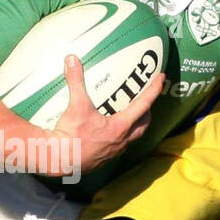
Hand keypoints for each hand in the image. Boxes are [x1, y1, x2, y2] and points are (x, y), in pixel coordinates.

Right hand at [48, 55, 163, 174]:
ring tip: (129, 116)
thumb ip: (75, 80)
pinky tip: (108, 132)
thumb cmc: (71, 135)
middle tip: (145, 101)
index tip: (161, 79)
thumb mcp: (75, 105)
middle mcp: (121, 141)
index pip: (143, 105)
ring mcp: (112, 152)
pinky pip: (117, 146)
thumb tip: (72, 59)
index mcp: (120, 127)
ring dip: (134, 126)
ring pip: (131, 138)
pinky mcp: (102, 159)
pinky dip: (119, 137)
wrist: (59, 160)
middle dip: (147, 112)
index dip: (153, 90)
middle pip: (143, 125)